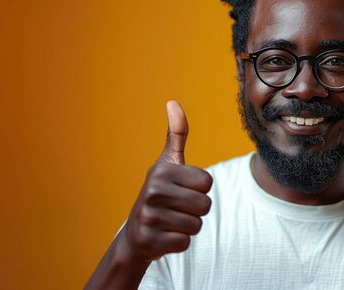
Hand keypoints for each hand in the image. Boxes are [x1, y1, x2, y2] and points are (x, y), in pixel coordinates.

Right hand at [123, 100, 212, 261]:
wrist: (136, 232)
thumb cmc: (160, 192)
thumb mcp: (167, 162)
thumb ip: (176, 134)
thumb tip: (173, 102)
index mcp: (161, 171)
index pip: (207, 182)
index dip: (199, 188)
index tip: (181, 189)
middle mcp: (153, 192)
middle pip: (205, 205)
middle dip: (196, 209)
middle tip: (177, 207)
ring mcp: (149, 218)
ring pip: (197, 225)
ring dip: (188, 226)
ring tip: (170, 221)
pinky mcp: (150, 242)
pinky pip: (185, 242)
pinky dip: (178, 241)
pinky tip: (164, 235)